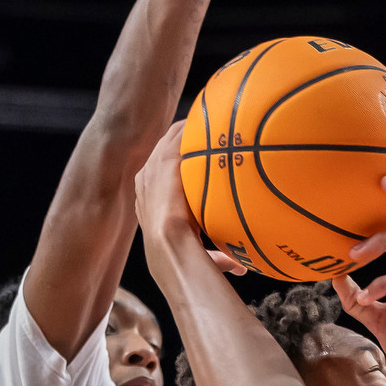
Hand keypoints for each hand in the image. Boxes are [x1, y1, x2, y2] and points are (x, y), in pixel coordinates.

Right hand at [135, 122, 245, 275]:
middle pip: (161, 155)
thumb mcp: (197, 253)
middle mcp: (145, 183)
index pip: (159, 178)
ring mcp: (153, 169)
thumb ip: (217, 256)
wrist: (169, 246)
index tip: (193, 167)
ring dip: (187, 133)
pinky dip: (191, 126)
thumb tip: (240, 268)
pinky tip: (209, 117)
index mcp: (147, 202)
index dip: (175, 171)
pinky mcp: (165, 161)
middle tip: (201, 139)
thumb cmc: (181, 256)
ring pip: (169, 141)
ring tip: (207, 122)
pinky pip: (177, 134)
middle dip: (179, 148)